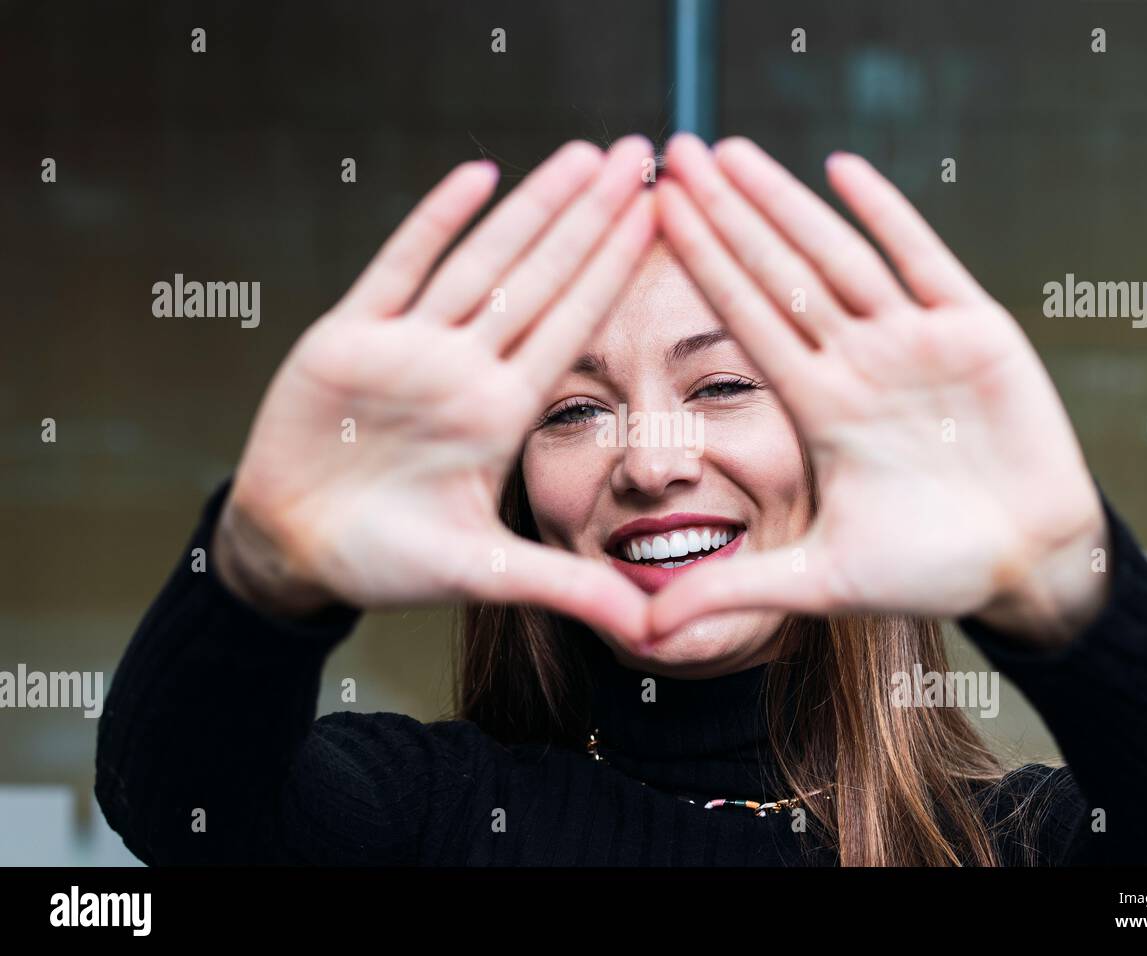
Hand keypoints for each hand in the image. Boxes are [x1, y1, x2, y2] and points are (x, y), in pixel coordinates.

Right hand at [214, 137, 656, 647]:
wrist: (293, 549)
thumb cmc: (387, 561)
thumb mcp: (484, 573)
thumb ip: (566, 588)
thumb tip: (653, 633)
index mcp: (501, 412)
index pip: (574, 327)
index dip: (617, 272)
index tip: (665, 221)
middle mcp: (465, 367)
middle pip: (541, 278)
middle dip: (591, 219)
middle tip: (644, 157)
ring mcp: (410, 346)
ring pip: (483, 260)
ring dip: (531, 207)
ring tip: (584, 155)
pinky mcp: (348, 336)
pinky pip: (398, 265)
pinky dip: (435, 221)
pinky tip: (478, 175)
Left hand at [648, 134, 1108, 646]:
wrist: (1026, 562)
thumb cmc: (929, 570)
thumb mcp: (822, 579)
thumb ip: (734, 592)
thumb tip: (641, 635)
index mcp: (818, 407)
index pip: (745, 323)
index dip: (700, 269)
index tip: (651, 219)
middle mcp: (855, 362)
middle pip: (777, 274)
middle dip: (726, 216)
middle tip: (671, 153)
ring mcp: (912, 341)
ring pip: (837, 256)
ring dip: (786, 203)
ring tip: (730, 150)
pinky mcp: (974, 330)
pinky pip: (923, 260)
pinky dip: (886, 214)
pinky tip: (842, 169)